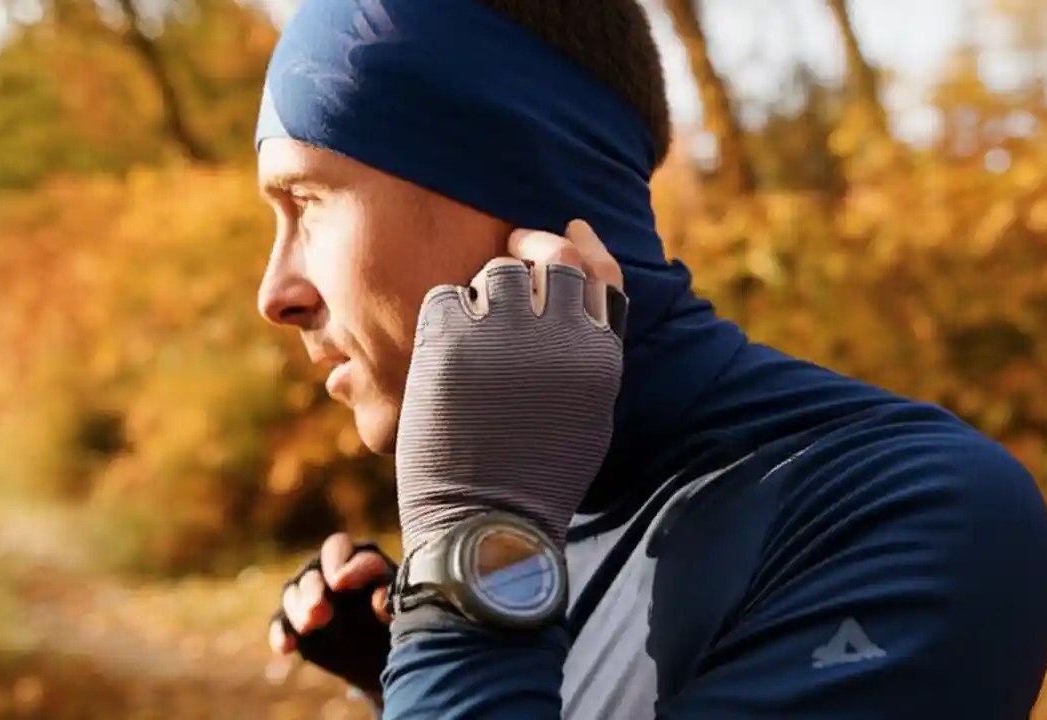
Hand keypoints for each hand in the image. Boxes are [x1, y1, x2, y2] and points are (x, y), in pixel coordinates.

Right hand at [268, 533, 395, 697]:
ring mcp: (308, 595)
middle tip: (320, 612)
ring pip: (293, 593)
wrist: (383, 650)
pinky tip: (287, 647)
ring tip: (309, 626)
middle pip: (312, 571)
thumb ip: (391, 598)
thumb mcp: (400, 605)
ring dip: (298, 609)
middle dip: (313, 590)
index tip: (341, 582)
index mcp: (355, 557)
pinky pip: (280, 623)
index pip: (338, 549)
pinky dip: (282, 633)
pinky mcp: (294, 622)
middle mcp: (326, 570)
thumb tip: (381, 601)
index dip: (339, 563)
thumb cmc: (396, 617)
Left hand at [395, 219, 625, 556]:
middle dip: (532, 249)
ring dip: (487, 287)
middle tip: (513, 250)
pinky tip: (445, 344)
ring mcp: (503, 336)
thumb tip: (579, 292)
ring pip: (497, 271)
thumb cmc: (536, 477)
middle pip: (552, 259)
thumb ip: (588, 351)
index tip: (570, 228)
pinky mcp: (449, 344)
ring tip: (477, 325)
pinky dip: (447, 312)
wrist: (485, 526)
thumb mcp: (587, 414)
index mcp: (598, 356)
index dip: (585, 244)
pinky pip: (447, 296)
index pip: (601, 273)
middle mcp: (559, 337)